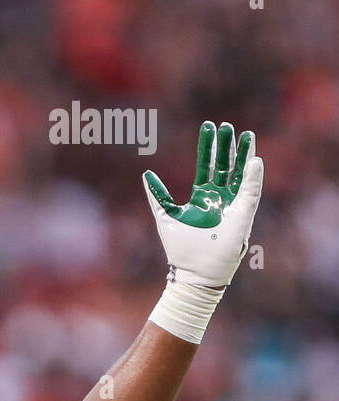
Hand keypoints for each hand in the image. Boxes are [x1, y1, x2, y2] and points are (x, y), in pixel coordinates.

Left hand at [143, 122, 263, 287]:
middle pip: (225, 166)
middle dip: (226, 146)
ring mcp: (231, 206)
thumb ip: (158, 196)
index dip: (208, 147)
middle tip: (226, 125)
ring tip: (245, 134)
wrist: (196, 274)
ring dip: (243, 155)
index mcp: (202, 197)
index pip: (207, 166)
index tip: (208, 126)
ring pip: (239, 174)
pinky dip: (252, 177)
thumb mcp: (166, 218)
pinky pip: (250, 193)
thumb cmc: (181, 250)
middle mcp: (218, 199)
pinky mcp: (242, 216)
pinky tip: (254, 160)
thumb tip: (146, 174)